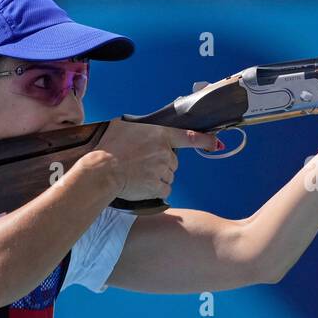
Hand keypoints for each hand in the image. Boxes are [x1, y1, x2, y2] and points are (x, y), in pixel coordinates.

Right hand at [94, 118, 220, 201]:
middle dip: (161, 163)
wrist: (102, 169)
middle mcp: (165, 152)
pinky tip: (141, 185)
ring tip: (137, 174)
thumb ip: (139, 128)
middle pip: (173, 161)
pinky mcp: (158, 187)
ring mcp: (163, 170)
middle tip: (142, 163)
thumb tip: (139, 129)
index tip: (215, 142)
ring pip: (168, 176)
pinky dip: (155, 190)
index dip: (205, 140)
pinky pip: (164, 190)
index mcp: (160, 135)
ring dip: (157, 177)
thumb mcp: (123, 126)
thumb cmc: (108, 146)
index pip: (189, 136)